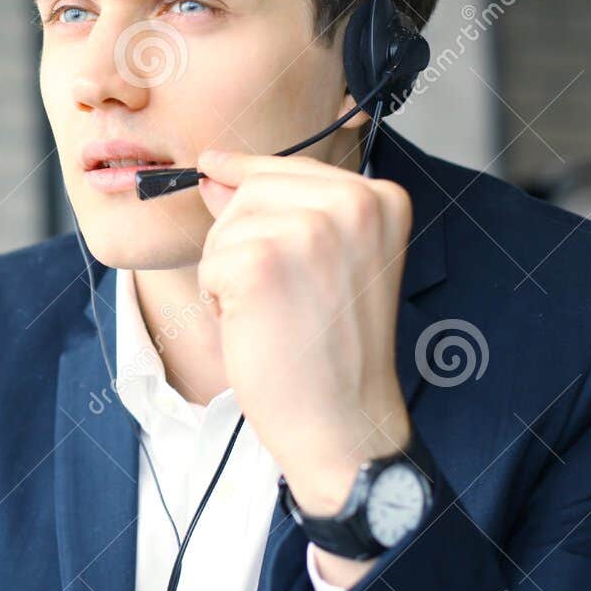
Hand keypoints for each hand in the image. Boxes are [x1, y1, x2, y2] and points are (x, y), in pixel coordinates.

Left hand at [195, 148, 413, 517]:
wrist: (341, 422)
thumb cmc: (332, 351)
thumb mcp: (324, 262)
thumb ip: (277, 208)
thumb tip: (212, 171)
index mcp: (381, 197)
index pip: (286, 168)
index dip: (246, 184)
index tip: (222, 181)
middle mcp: (354, 202)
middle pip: (249, 189)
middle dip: (241, 242)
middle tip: (280, 298)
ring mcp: (308, 228)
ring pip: (225, 224)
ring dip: (228, 272)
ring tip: (273, 313)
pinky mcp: (261, 259)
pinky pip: (209, 261)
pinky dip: (217, 299)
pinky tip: (256, 327)